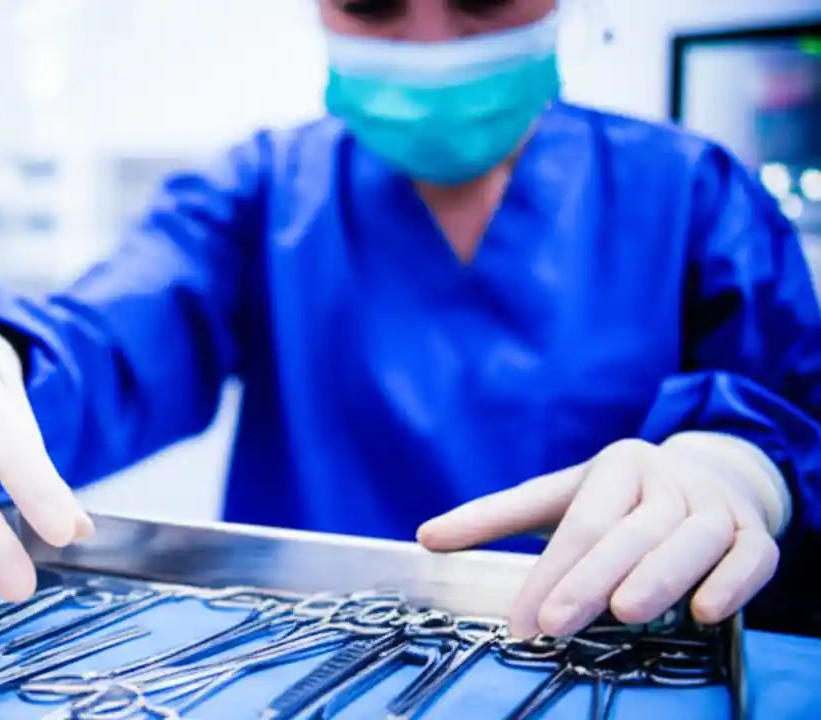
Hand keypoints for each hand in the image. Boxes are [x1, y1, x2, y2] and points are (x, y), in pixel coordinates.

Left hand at [417, 437, 781, 637]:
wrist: (711, 477)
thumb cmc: (617, 500)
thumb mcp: (558, 498)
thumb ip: (494, 517)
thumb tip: (423, 537)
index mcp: (616, 465)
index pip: (579, 525)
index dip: (550, 574)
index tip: (521, 621)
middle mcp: (667, 480)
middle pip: (628, 535)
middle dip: (588, 582)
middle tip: (553, 625)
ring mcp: (715, 505)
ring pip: (689, 542)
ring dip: (660, 579)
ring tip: (624, 614)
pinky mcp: (755, 533)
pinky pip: (751, 558)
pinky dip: (732, 584)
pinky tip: (706, 612)